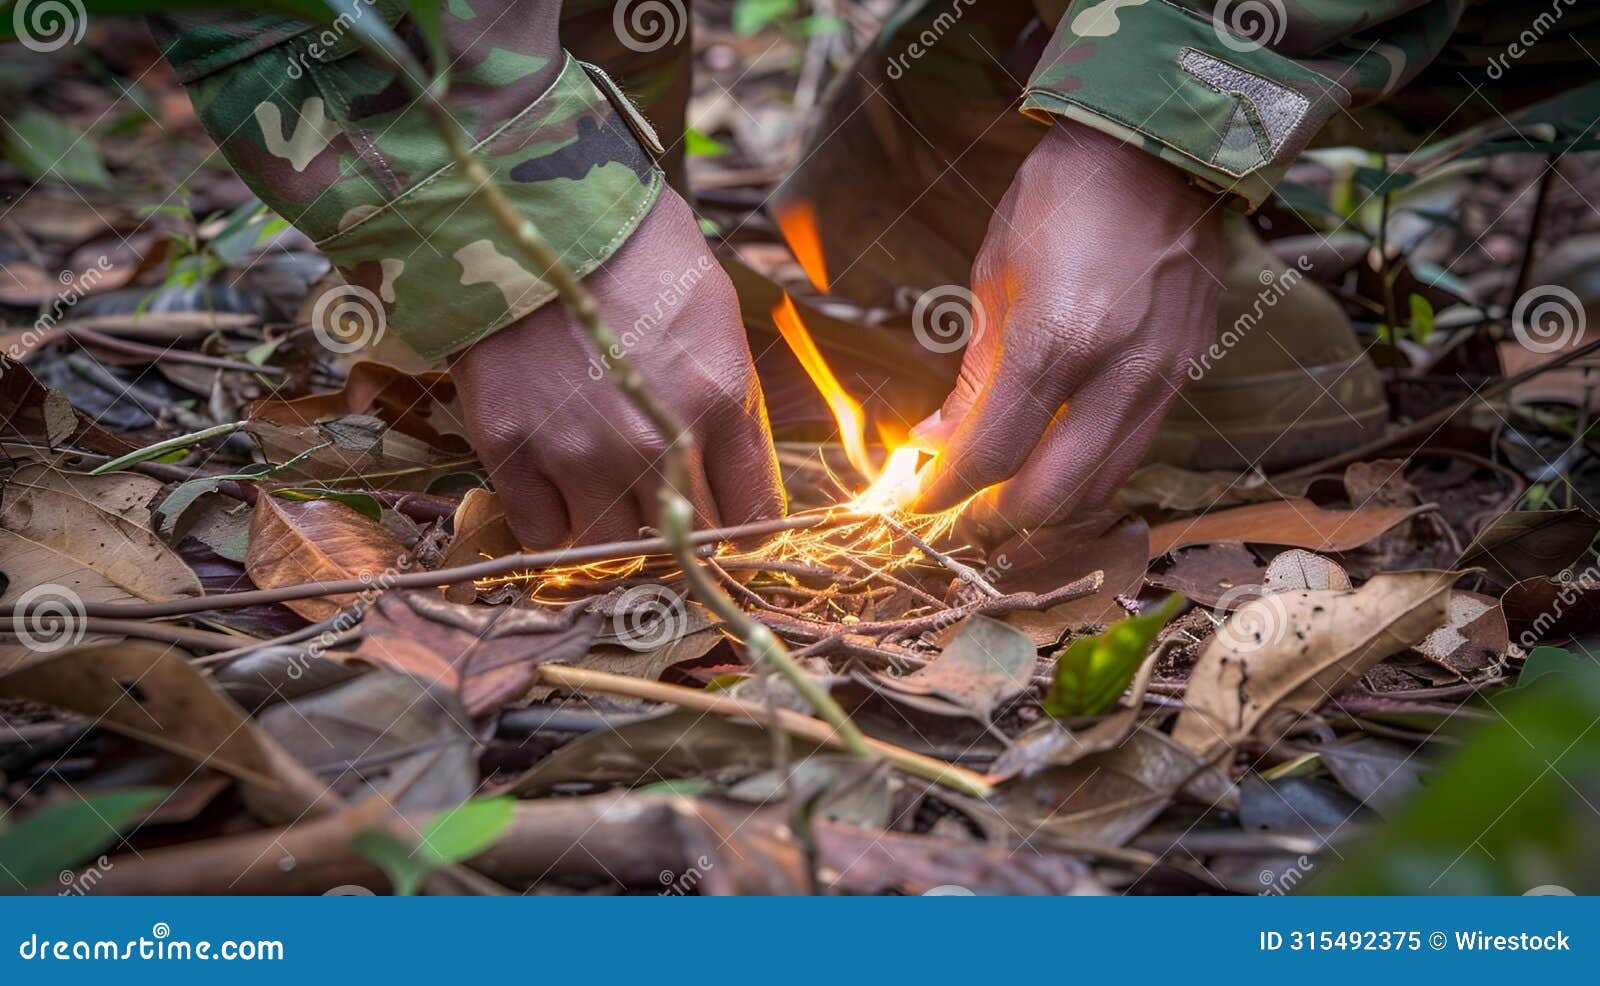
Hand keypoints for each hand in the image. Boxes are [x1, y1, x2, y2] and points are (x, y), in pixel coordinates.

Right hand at [455, 190, 783, 547]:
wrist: (538, 208)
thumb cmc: (641, 254)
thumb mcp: (718, 321)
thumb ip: (731, 411)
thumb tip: (734, 485)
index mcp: (719, 405)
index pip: (750, 521)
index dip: (740, 530)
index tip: (725, 522)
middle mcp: (655, 444)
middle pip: (680, 543)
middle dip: (674, 527)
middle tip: (656, 496)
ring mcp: (579, 451)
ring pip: (610, 546)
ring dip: (611, 524)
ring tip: (601, 478)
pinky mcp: (512, 449)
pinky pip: (541, 531)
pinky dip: (550, 516)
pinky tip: (553, 476)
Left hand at [912, 122, 1220, 538]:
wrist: (1158, 146)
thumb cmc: (1061, 199)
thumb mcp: (994, 279)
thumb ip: (972, 376)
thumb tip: (935, 443)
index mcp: (1057, 339)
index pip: (992, 455)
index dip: (946, 491)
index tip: (920, 501)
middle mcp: (1118, 372)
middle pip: (1051, 495)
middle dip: (995, 520)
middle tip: (958, 518)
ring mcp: (1162, 377)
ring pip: (1101, 487)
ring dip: (1046, 509)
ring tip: (1002, 501)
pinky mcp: (1187, 373)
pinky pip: (1133, 452)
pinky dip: (1088, 476)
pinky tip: (1054, 464)